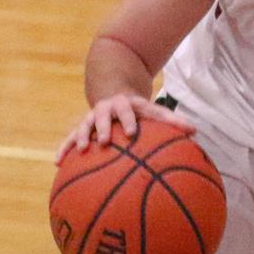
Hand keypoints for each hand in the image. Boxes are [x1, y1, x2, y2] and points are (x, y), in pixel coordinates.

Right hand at [54, 93, 195, 162]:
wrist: (112, 91)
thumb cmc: (138, 110)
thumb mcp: (153, 111)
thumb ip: (172, 121)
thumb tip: (195, 132)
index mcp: (125, 105)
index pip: (128, 112)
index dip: (129, 121)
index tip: (131, 133)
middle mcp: (106, 109)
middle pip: (103, 117)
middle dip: (103, 128)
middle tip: (105, 141)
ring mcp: (91, 118)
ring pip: (83, 125)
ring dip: (80, 137)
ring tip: (80, 150)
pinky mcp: (81, 127)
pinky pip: (70, 138)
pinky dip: (64, 148)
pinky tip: (57, 162)